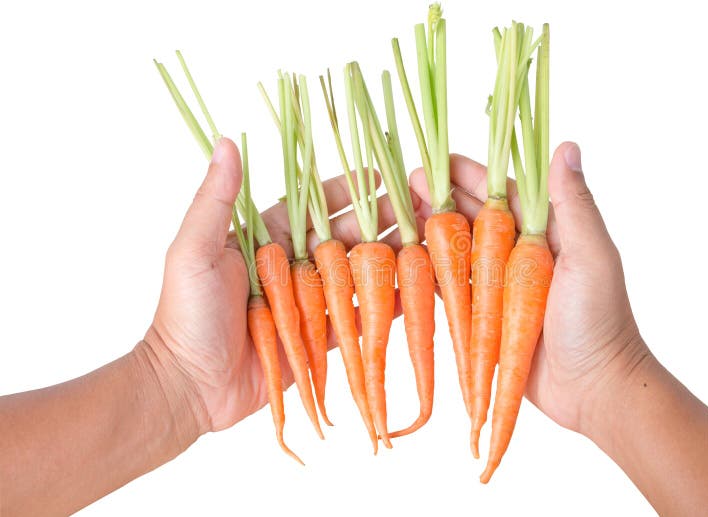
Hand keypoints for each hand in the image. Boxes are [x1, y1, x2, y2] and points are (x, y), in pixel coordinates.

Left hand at [144, 138, 405, 434]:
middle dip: (379, 222)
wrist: (186, 385)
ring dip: (390, 258)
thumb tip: (227, 142)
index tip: (378, 177)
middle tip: (419, 209)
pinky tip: (417, 288)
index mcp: (266, 241)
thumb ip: (216, 199)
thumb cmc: (184, 313)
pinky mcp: (320, 338)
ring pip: (357, 274)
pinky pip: (359, 316)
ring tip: (427, 242)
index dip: (345, 192)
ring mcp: (309, 303)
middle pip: (344, 238)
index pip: (312, 207)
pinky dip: (388, 304)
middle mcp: (292, 267)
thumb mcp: (195, 249)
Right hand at [408, 142, 648, 433]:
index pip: (504, 192)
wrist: (594, 389)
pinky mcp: (487, 314)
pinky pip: (455, 287)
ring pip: (461, 249)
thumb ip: (574, 204)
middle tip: (406, 186)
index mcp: (549, 231)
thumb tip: (567, 146)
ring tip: (400, 218)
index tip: (438, 163)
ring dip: (432, 233)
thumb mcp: (591, 256)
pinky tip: (406, 260)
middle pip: (476, 216)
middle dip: (443, 199)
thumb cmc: (600, 320)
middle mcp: (522, 251)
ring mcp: (503, 283)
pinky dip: (433, 273)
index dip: (471, 176)